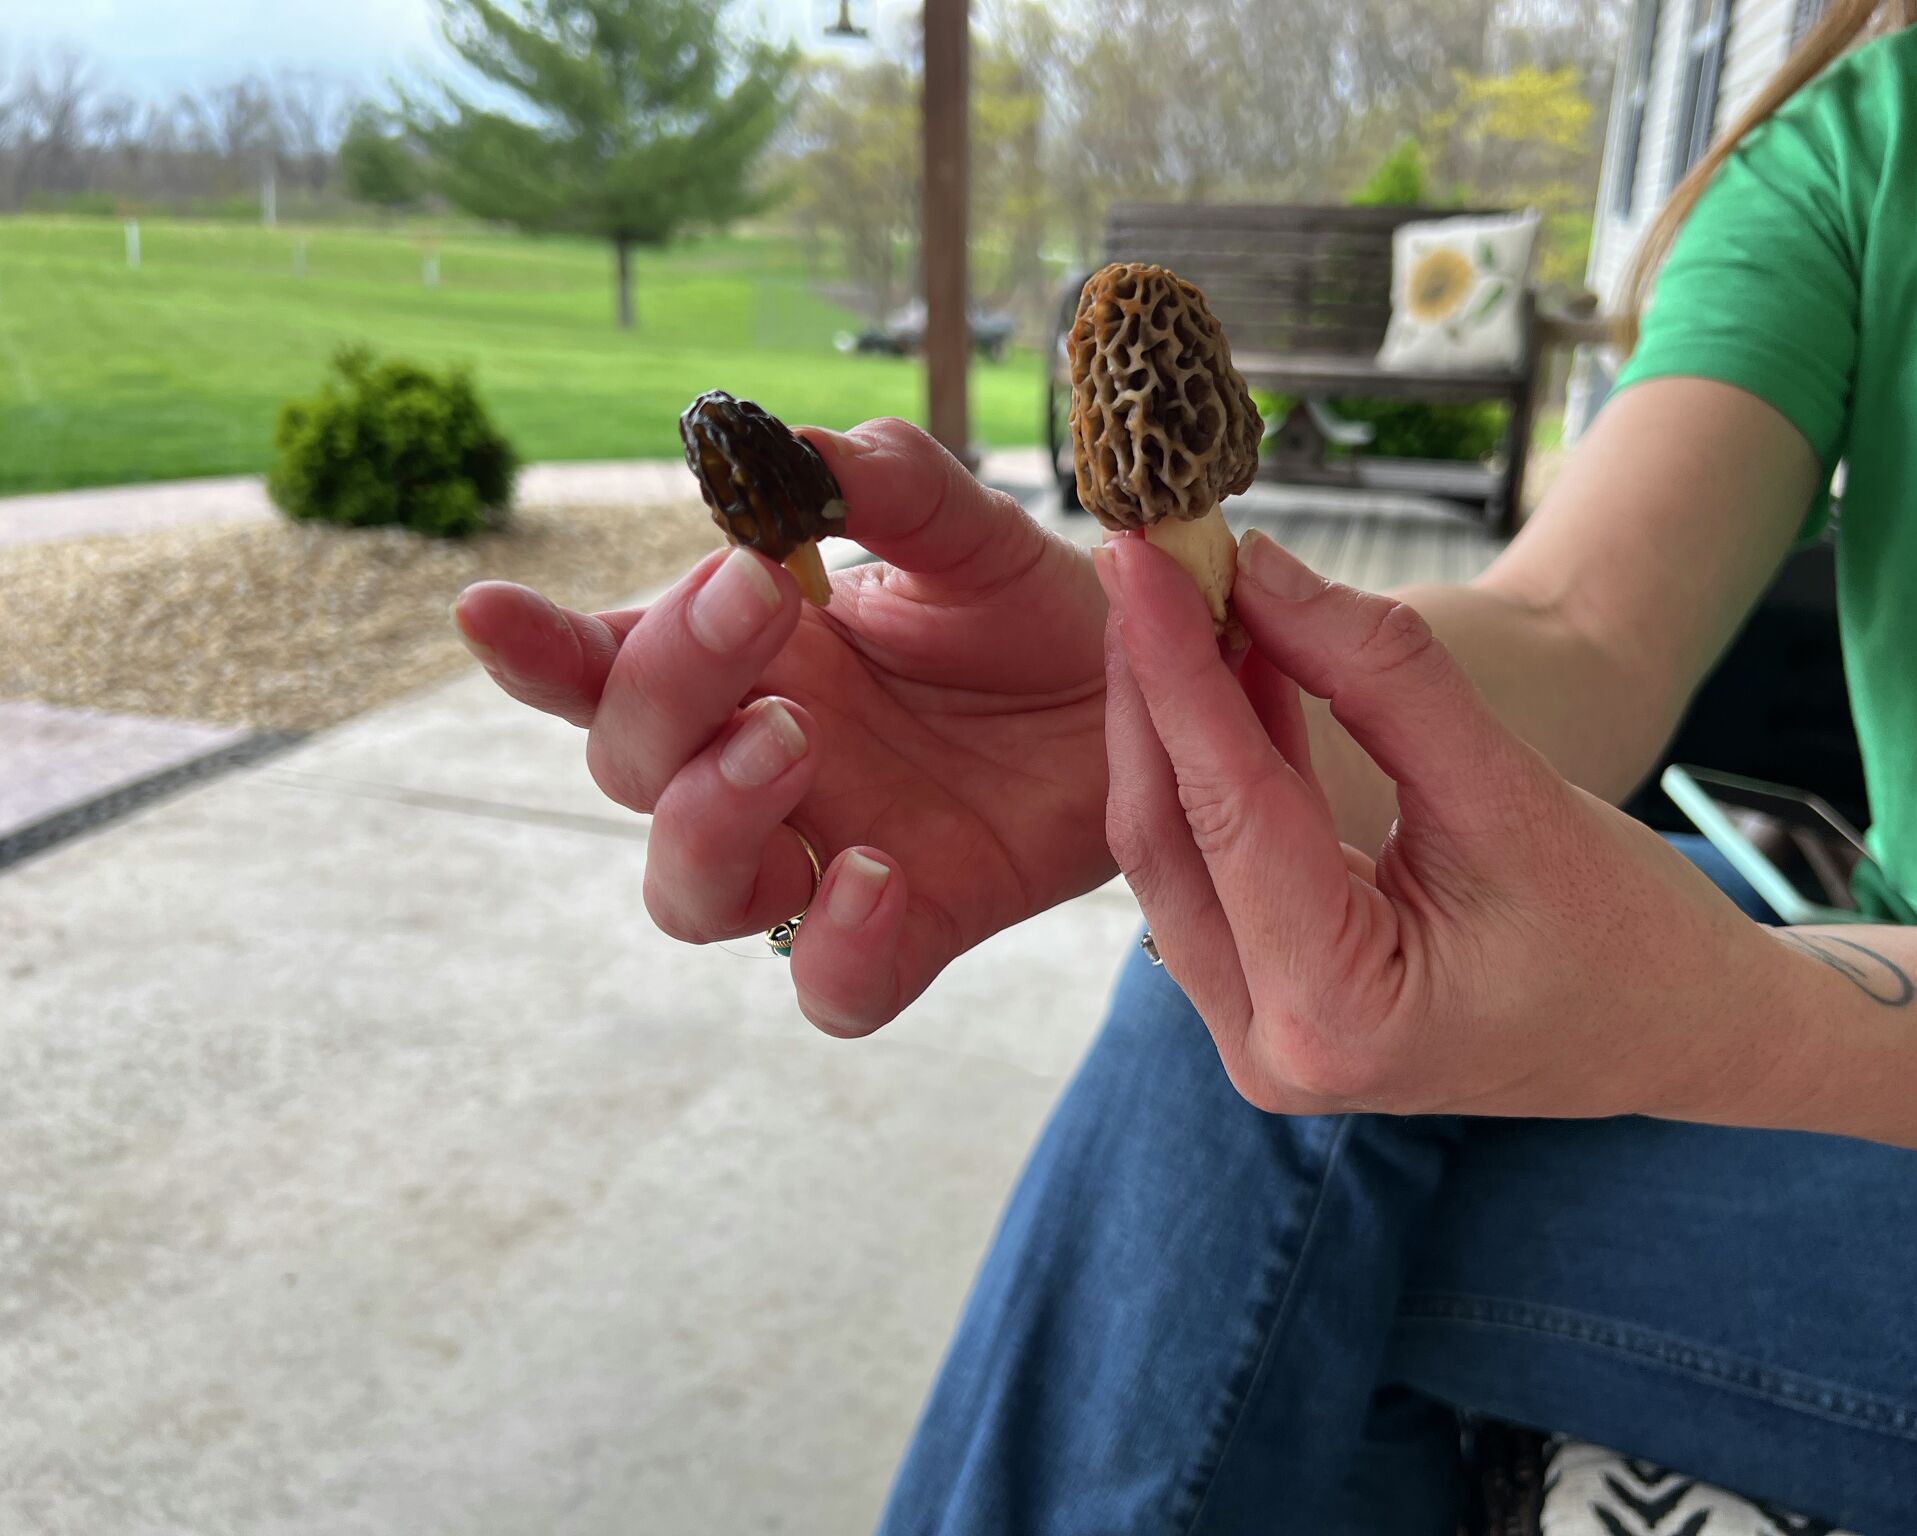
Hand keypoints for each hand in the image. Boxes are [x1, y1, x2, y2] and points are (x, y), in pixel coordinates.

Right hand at [455, 420, 1112, 1033]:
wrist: (1145, 700)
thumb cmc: (1033, 614)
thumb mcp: (972, 534)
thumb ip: (893, 487)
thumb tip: (805, 447)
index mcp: (747, 662)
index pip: (607, 663)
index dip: (537, 650)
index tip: (488, 611)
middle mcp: (758, 764)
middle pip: (630, 766)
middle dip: (666, 688)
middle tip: (755, 605)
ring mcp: (825, 854)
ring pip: (688, 894)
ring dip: (710, 820)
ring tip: (791, 739)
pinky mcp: (909, 929)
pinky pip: (832, 988)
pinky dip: (837, 948)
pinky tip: (883, 873)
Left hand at [1096, 529, 1786, 1118]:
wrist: (1682, 1032)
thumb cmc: (1627, 935)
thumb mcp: (1514, 792)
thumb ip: (1382, 677)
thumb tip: (1261, 568)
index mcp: (1333, 1017)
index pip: (1225, 808)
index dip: (1174, 667)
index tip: (1138, 555)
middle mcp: (1268, 1045)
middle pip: (1171, 833)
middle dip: (1152, 685)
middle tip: (1141, 555)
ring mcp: (1258, 1029)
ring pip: (1181, 844)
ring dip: (1178, 716)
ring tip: (1180, 589)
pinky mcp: (1267, 993)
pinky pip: (1218, 858)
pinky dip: (1224, 758)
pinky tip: (1228, 658)